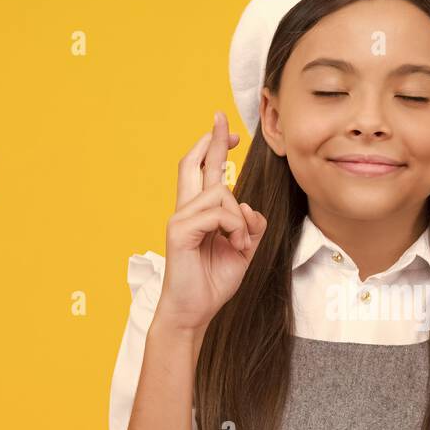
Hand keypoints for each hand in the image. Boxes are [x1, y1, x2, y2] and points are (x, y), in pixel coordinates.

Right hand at [156, 111, 267, 331]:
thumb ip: (250, 228)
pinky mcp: (179, 229)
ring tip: (240, 245)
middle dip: (211, 139)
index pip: (204, 172)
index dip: (215, 148)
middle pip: (194, 163)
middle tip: (222, 117)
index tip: (230, 132)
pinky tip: (235, 247)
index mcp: (200, 213)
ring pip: (221, 193)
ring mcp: (180, 218)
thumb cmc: (212, 283)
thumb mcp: (242, 251)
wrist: (193, 312)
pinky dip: (235, 229)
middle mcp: (187, 210)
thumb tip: (249, 207)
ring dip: (240, 220)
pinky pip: (218, 213)